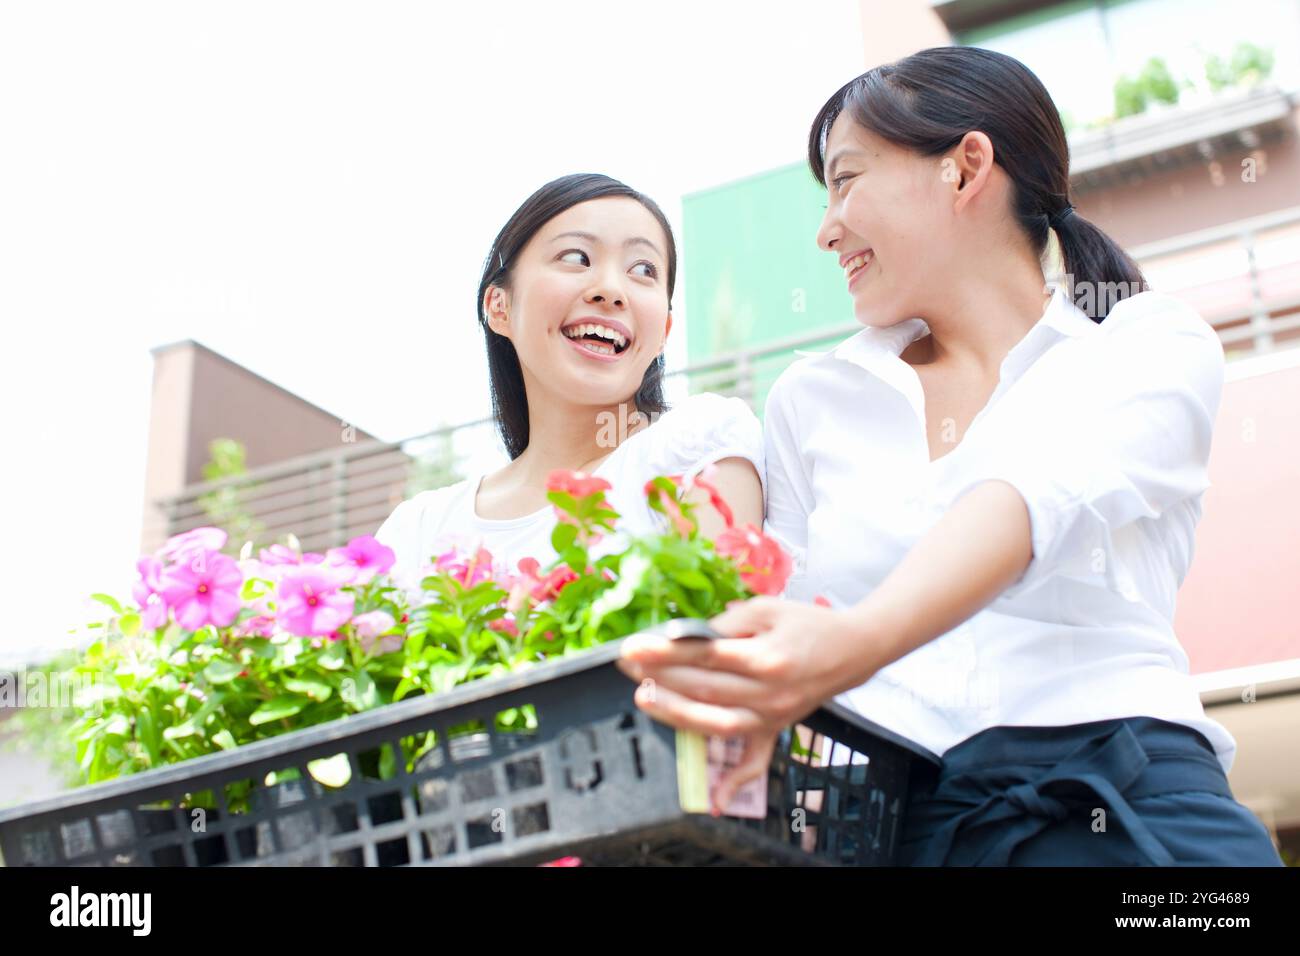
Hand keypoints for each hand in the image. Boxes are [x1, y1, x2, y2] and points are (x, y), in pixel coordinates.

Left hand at [616, 596, 873, 814]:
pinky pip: (756, 760)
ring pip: (719, 724)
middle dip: (661, 676)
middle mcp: (771, 692)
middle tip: (628, 665)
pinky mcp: (777, 728)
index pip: (706, 655)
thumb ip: (727, 623)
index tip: (634, 647)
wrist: (854, 648)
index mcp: (768, 657)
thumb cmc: (808, 624)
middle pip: (706, 688)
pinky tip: (715, 798)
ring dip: (677, 714)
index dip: (666, 651)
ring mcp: (774, 716)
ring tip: (645, 697)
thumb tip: (687, 637)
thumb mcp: (767, 608)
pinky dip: (736, 781)